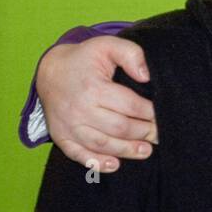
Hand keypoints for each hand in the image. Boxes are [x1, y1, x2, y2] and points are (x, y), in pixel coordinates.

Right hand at [37, 35, 158, 171]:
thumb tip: (147, 76)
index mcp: (93, 88)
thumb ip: (131, 54)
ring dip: (126, 150)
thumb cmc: (84, 59)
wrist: (49, 71)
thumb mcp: (106, 45)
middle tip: (160, 135)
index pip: (129, 105)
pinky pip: (79, 154)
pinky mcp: (60, 136)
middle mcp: (79, 109)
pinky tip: (114, 165)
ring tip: (146, 151)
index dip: (149, 113)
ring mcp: (68, 125)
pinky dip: (97, 163)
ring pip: (102, 144)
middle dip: (143, 133)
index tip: (162, 115)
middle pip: (119, 128)